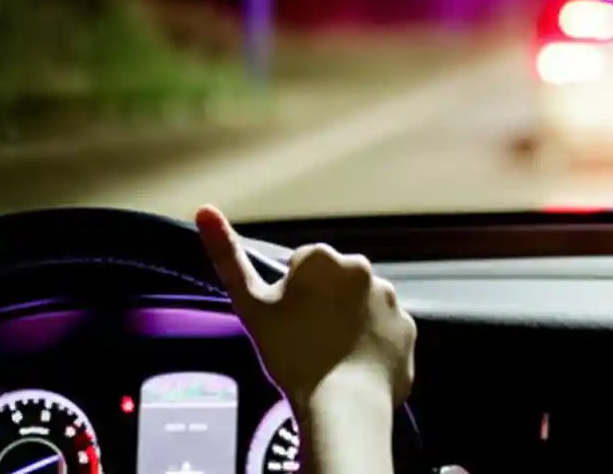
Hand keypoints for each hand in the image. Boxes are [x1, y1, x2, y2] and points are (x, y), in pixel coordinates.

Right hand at [194, 205, 415, 407]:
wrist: (342, 403)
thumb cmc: (291, 354)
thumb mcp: (250, 306)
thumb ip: (227, 257)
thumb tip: (204, 209)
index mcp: (324, 258)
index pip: (302, 267)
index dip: (290, 294)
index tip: (287, 321)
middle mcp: (364, 268)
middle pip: (334, 283)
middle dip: (323, 303)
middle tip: (307, 341)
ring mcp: (390, 298)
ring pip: (361, 306)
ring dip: (349, 322)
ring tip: (332, 358)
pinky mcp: (408, 327)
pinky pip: (385, 331)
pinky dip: (373, 344)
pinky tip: (356, 366)